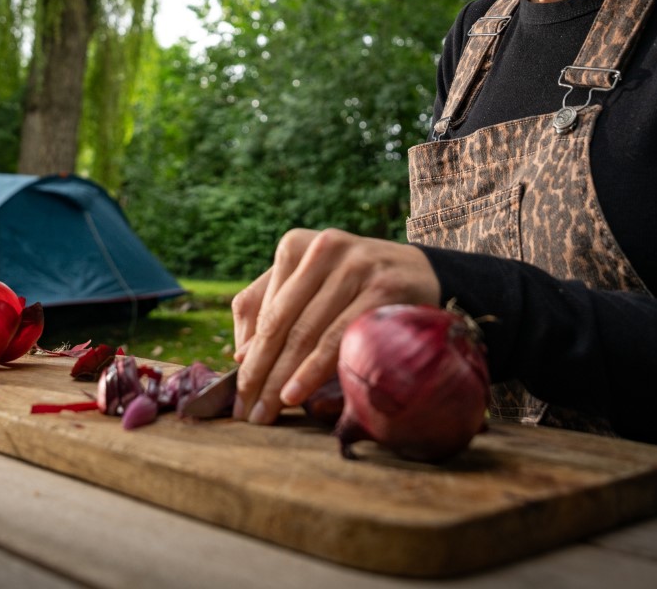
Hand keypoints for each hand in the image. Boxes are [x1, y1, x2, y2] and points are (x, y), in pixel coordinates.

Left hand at [230, 228, 439, 424]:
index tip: (236, 392)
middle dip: (259, 372)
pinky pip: (337, 337)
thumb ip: (272, 309)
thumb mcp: (312, 285)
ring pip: (305, 332)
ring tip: (266, 411)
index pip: (260, 307)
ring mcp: (354, 266)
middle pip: (279, 321)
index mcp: (296, 245)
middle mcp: (323, 248)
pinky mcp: (381, 288)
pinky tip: (296, 394)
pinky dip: (312, 370)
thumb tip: (241, 355)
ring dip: (280, 377)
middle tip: (246, 411)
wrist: (419, 272)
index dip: (246, 353)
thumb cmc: (353, 285)